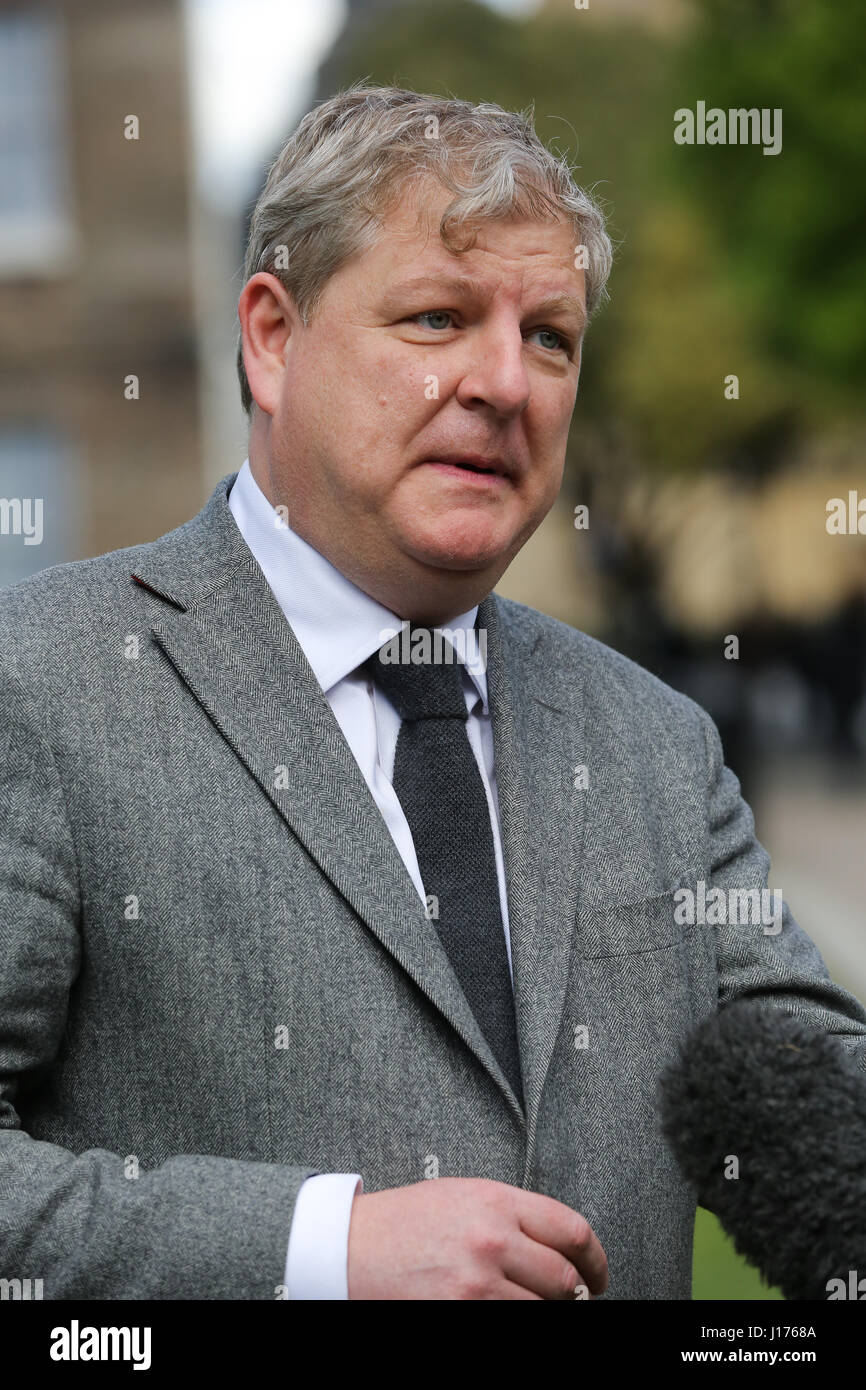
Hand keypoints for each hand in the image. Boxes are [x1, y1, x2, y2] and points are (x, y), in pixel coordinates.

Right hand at [347, 1176, 607, 1299]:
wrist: (346, 1249)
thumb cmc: (403, 1222)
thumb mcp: (462, 1197)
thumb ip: (512, 1216)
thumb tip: (560, 1249)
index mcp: (495, 1201)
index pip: (573, 1231)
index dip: (597, 1261)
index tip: (598, 1276)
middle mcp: (491, 1240)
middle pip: (565, 1280)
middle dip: (573, 1295)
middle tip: (569, 1300)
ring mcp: (476, 1285)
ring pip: (542, 1311)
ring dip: (543, 1311)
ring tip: (528, 1304)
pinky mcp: (460, 1315)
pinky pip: (510, 1326)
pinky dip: (516, 1321)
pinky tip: (505, 1312)